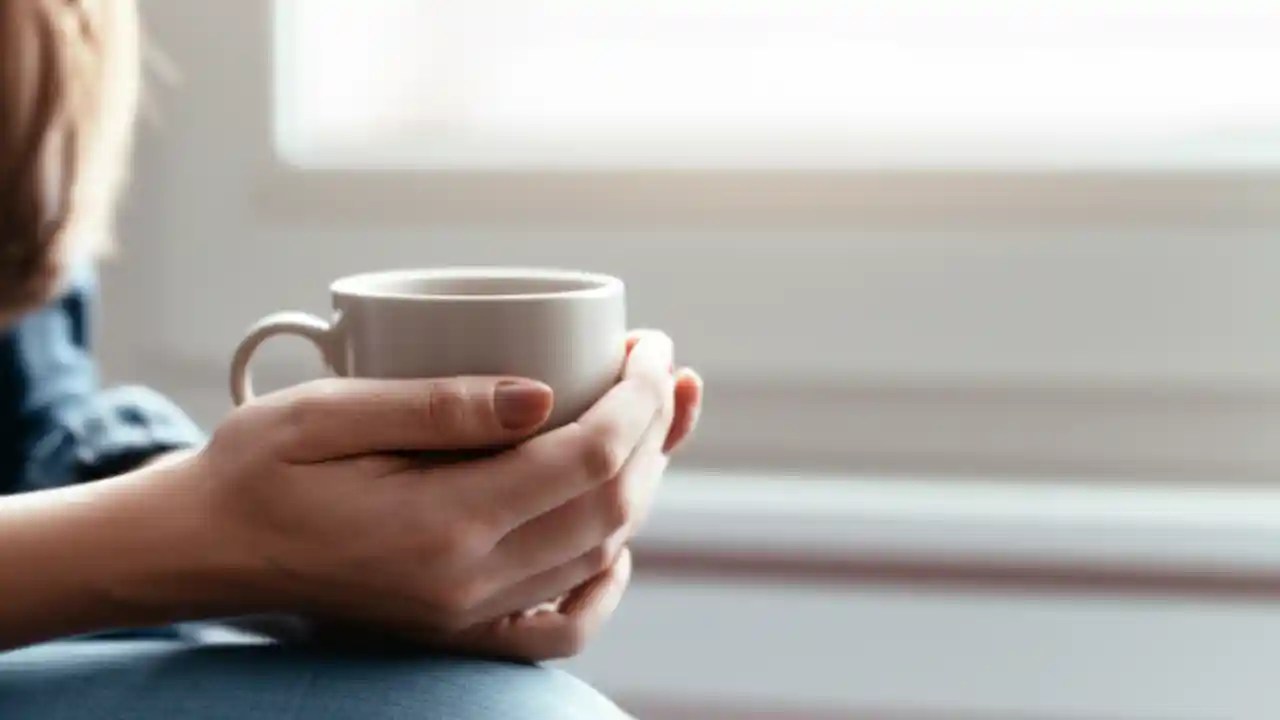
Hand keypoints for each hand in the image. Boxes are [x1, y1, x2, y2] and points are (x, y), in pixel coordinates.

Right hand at [173, 332, 698, 660]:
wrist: (205, 550)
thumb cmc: (255, 468)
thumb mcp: (327, 413)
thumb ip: (438, 406)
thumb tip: (544, 391)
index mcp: (440, 523)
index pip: (587, 457)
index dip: (637, 397)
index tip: (650, 345)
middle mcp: (468, 581)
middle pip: (612, 506)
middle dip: (655, 429)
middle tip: (661, 368)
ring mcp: (467, 615)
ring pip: (600, 552)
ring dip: (644, 483)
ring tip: (656, 421)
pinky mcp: (458, 628)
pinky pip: (562, 624)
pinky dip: (606, 578)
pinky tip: (614, 534)